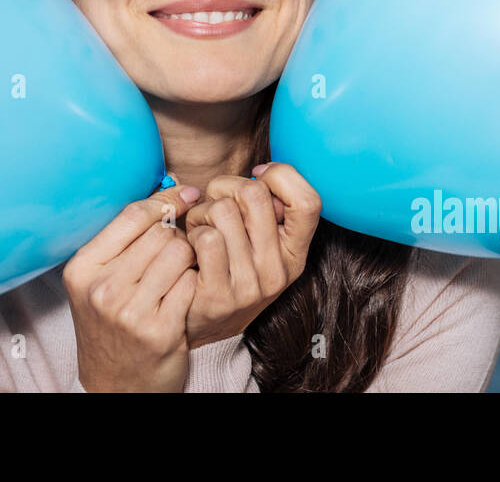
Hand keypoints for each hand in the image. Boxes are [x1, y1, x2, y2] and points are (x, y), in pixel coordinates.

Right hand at [62, 183, 200, 391]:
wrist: (115, 385)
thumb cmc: (112, 323)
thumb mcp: (101, 279)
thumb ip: (126, 238)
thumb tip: (175, 189)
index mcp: (83, 269)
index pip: (133, 215)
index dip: (165, 201)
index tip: (186, 195)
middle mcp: (102, 289)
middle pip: (160, 233)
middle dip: (176, 236)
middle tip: (176, 252)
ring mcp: (130, 312)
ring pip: (180, 253)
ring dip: (188, 259)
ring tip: (179, 273)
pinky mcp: (160, 331)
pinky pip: (191, 284)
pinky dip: (193, 285)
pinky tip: (182, 296)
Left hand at [182, 163, 320, 348]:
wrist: (200, 325)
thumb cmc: (225, 266)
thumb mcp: (258, 242)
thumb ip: (263, 210)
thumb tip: (259, 174)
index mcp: (294, 253)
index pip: (309, 202)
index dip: (282, 176)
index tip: (256, 177)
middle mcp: (278, 271)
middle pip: (255, 194)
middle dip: (224, 187)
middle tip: (213, 204)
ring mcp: (251, 286)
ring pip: (223, 211)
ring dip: (201, 211)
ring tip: (199, 227)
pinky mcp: (220, 295)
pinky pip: (206, 238)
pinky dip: (192, 231)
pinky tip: (190, 244)